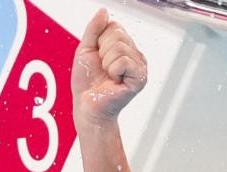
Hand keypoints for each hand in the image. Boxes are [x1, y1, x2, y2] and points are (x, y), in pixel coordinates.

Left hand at [71, 9, 147, 128]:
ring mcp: (140, 65)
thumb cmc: (87, 82)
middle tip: (103, 69)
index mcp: (124, 46)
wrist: (87, 106)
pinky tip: (114, 81)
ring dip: (106, 63)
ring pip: (119, 47)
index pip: (114, 26)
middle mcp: (135, 54)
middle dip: (102, 51)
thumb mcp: (86, 49)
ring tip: (108, 76)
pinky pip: (123, 61)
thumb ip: (94, 29)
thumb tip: (104, 11)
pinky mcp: (140, 78)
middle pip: (117, 34)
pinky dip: (112, 70)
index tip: (98, 58)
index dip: (99, 41)